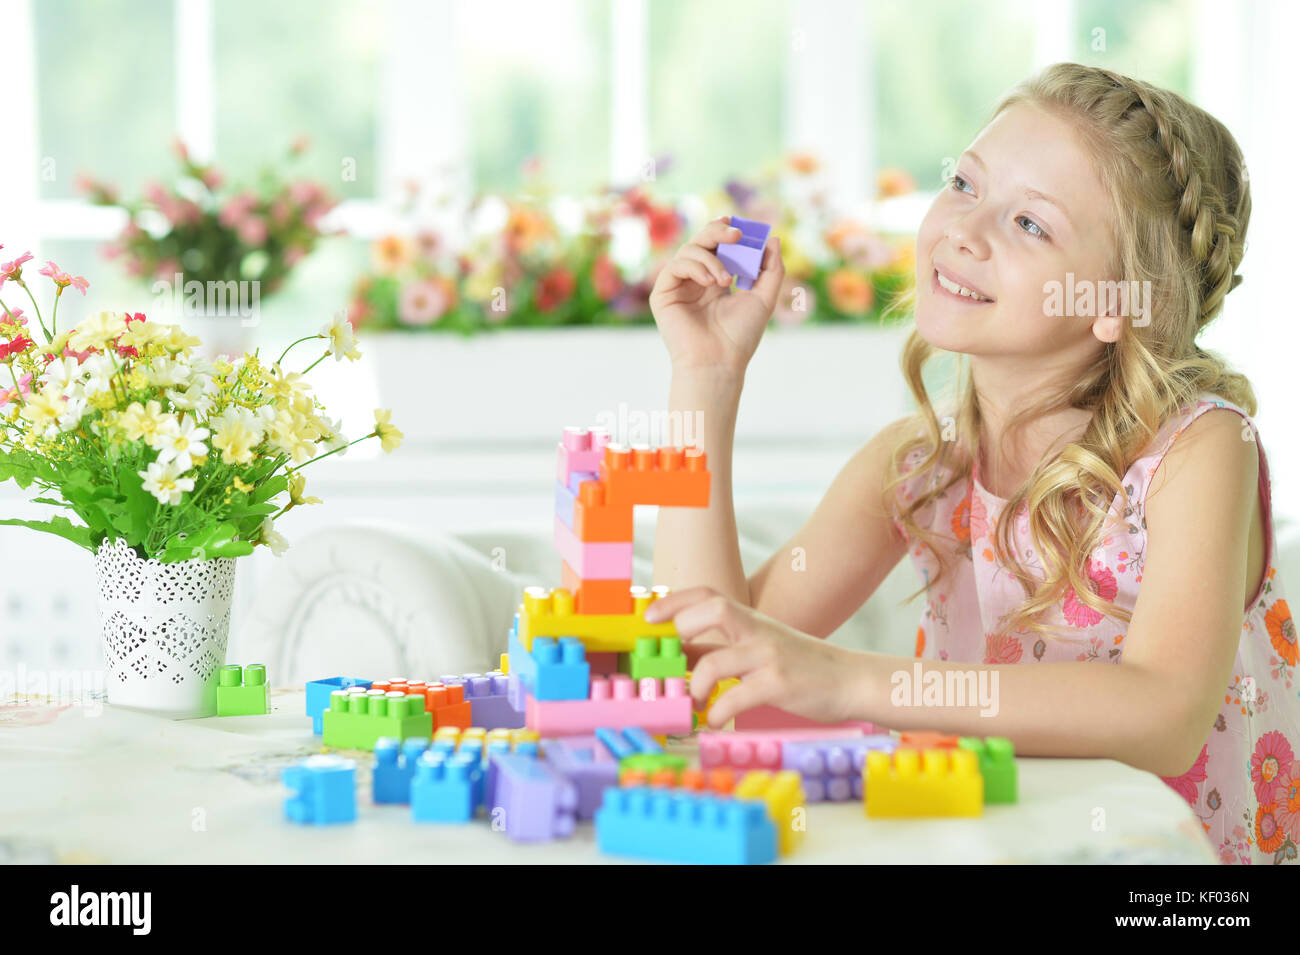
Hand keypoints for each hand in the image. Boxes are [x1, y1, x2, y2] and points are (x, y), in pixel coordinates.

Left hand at [644, 586, 861, 727]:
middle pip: (714, 607)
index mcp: (749, 620)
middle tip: (673, 657)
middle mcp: (758, 631)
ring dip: (695, 686)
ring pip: (717, 661)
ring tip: (696, 702)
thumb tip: (678, 653)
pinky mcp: (780, 685)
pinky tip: (716, 720)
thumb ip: (720, 649)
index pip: (707, 594)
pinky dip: (717, 713)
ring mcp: (769, 656)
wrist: (849, 680)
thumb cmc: (798, 665)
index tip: (649, 615)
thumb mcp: (757, 648)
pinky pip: (737, 697)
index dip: (674, 600)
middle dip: (682, 628)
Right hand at [648, 217, 784, 376]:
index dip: (726, 233)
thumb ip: (772, 269)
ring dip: (711, 258)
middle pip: (701, 242)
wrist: (719, 362)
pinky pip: (676, 265)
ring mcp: (679, 286)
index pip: (718, 247)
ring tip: (726, 280)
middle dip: (717, 233)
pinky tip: (710, 283)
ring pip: (689, 250)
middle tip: (735, 234)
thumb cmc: (740, 336)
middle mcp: (696, 281)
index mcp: (716, 281)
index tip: (740, 227)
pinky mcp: (664, 294)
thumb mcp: (764, 298)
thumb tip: (774, 239)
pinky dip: (695, 267)